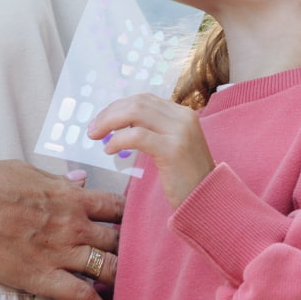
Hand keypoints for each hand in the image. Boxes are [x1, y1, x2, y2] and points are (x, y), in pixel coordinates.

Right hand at [0, 156, 122, 299]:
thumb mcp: (29, 173)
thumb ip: (59, 180)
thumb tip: (80, 179)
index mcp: (72, 197)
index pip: (117, 207)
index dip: (129, 217)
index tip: (133, 226)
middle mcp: (75, 225)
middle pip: (120, 240)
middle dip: (131, 251)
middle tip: (137, 263)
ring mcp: (62, 253)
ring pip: (110, 270)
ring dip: (122, 281)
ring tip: (130, 292)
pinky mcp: (45, 278)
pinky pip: (83, 297)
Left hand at [88, 93, 214, 208]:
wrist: (208, 199)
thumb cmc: (186, 177)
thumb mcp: (172, 145)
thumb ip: (153, 130)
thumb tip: (119, 122)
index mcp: (182, 113)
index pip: (144, 99)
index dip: (118, 106)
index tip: (101, 120)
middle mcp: (183, 117)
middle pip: (137, 103)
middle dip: (109, 113)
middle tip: (92, 128)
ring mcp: (180, 131)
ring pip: (135, 113)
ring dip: (109, 122)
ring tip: (96, 136)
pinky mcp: (173, 149)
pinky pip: (137, 136)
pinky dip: (118, 140)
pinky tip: (109, 150)